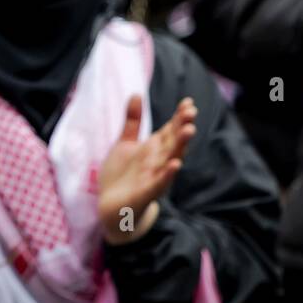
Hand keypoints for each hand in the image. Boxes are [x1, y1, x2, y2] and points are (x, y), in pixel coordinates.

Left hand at [97, 94, 196, 245]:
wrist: (110, 208)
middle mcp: (157, 162)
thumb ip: (132, 121)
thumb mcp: (125, 143)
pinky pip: (158, 184)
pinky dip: (167, 175)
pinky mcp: (145, 193)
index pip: (169, 131)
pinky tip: (175, 165)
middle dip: (182, 128)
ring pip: (170, 160)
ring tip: (189, 131)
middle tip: (192, 112)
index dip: (178, 117)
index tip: (188, 102)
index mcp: (153, 150)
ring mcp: (153, 178)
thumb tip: (137, 94)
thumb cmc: (121, 176)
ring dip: (180, 147)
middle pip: (173, 143)